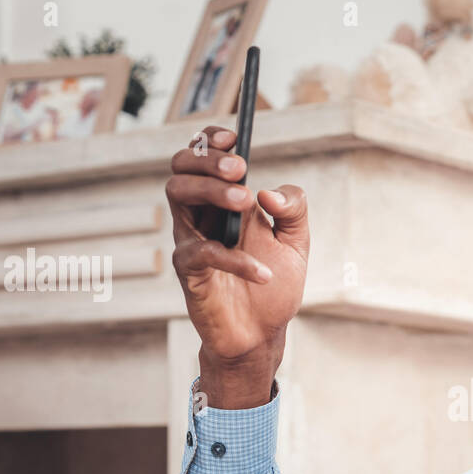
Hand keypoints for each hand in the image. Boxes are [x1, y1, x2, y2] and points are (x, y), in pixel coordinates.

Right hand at [166, 125, 310, 407]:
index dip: (212, 140)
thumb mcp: (296, 241)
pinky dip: (236, 259)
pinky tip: (263, 272)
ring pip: (176, 193)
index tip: (234, 139)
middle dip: (208, 159)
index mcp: (222, 200)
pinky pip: (202, 253)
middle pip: (181, 166)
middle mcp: (200, 214)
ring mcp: (190, 240)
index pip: (203, 156)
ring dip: (210, 190)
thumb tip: (268, 193)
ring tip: (245, 202)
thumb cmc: (275, 284)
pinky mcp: (189, 271)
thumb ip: (293, 209)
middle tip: (240, 170)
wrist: (263, 334)